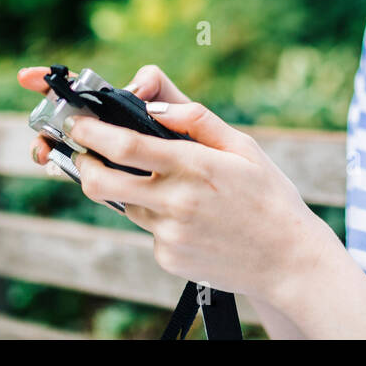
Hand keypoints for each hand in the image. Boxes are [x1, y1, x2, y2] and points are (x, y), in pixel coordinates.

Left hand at [17, 64, 327, 304]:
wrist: (287, 260)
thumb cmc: (268, 195)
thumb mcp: (243, 147)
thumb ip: (197, 119)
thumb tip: (154, 105)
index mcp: (194, 166)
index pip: (124, 146)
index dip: (91, 131)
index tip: (77, 122)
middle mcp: (175, 201)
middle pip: (100, 182)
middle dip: (83, 163)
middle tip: (84, 153)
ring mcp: (169, 234)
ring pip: (124, 205)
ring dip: (127, 190)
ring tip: (163, 184)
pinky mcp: (168, 257)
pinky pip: (147, 230)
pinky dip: (156, 217)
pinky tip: (191, 218)